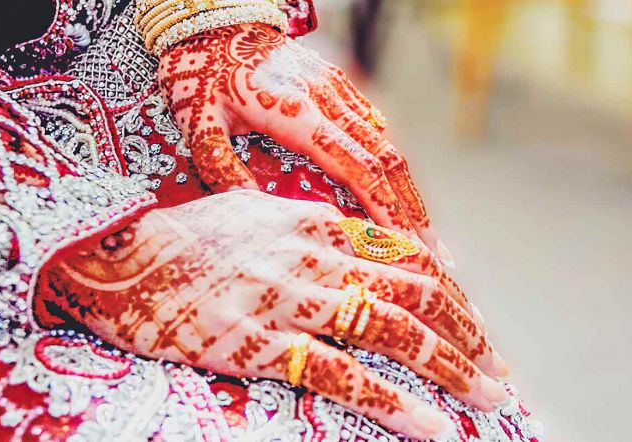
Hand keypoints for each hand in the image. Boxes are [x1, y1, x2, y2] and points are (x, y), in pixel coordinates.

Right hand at [35, 190, 507, 439]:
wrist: (117, 260)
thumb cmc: (183, 238)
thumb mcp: (256, 212)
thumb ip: (311, 228)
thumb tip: (358, 245)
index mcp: (315, 224)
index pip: (408, 256)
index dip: (451, 294)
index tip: (473, 326)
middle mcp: (314, 257)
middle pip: (415, 293)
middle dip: (465, 333)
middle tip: (495, 371)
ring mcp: (289, 300)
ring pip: (393, 331)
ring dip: (449, 366)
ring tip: (486, 397)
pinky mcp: (260, 343)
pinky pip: (342, 376)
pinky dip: (395, 404)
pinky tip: (431, 427)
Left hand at [158, 23, 440, 250]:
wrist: (212, 19)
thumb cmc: (200, 71)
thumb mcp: (197, 123)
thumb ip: (220, 167)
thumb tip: (250, 212)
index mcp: (296, 112)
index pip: (355, 167)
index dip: (384, 209)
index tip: (403, 245)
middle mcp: (327, 99)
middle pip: (385, 160)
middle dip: (412, 211)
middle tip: (434, 257)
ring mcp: (337, 89)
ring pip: (386, 143)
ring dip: (408, 192)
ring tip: (425, 235)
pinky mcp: (337, 84)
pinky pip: (373, 128)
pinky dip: (391, 167)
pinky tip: (402, 196)